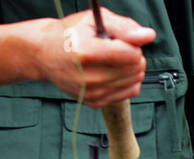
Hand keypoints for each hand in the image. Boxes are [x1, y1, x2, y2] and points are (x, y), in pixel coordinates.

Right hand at [37, 10, 153, 107]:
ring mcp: (92, 93)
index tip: (120, 40)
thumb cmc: (70, 34)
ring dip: (130, 69)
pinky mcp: (95, 102)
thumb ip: (124, 27)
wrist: (45, 54)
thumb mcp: (94, 21)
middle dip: (132, 56)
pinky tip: (111, 72)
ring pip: (135, 82)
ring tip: (112, 60)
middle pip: (135, 69)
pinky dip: (126, 82)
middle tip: (115, 49)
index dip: (131, 44)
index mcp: (86, 52)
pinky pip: (128, 93)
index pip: (132, 54)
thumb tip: (149, 36)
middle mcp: (89, 77)